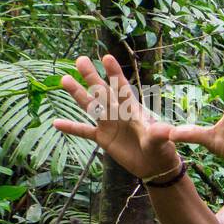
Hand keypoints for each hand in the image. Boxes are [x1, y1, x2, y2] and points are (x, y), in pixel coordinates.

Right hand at [53, 55, 179, 179]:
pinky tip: (56, 123)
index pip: (123, 89)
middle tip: (80, 59)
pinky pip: (84, 131)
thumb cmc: (162, 149)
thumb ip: (160, 134)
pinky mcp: (103, 138)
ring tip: (64, 79)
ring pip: (91, 106)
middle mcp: (118, 113)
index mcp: (133, 109)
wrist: (155, 165)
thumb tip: (167, 131)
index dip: (115, 74)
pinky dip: (71, 128)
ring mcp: (109, 124)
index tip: (107, 57)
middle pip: (102, 92)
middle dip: (92, 77)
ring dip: (78, 94)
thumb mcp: (161, 141)